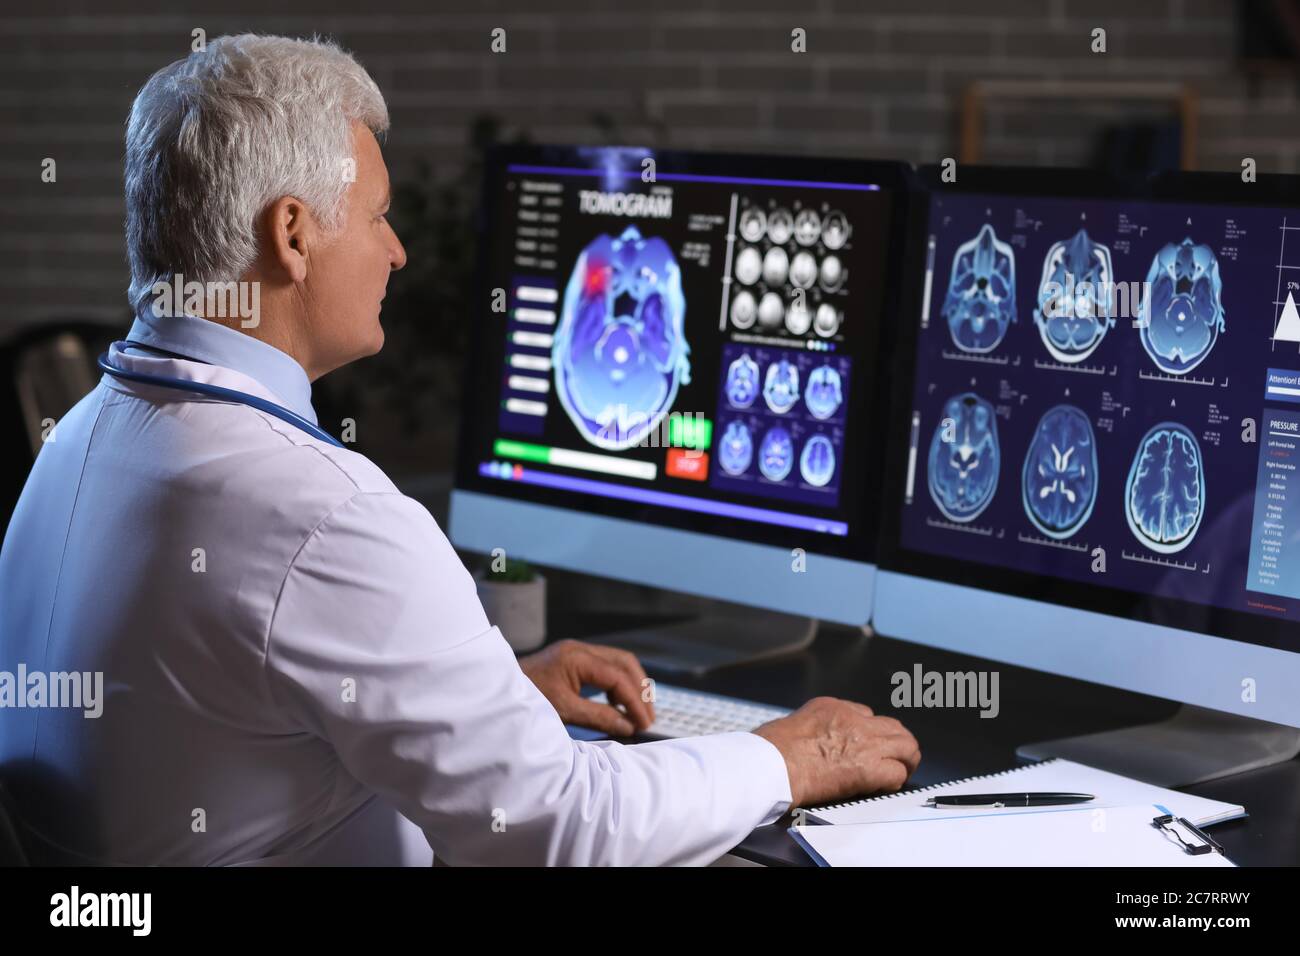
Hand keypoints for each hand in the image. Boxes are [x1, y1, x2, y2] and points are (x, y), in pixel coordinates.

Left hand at [519, 639, 655, 736]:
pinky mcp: (574, 660)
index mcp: (577, 658)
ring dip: (631, 686)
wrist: (496, 692)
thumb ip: (599, 717)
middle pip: (625, 662)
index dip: (635, 701)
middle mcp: (580, 649)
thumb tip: (628, 726)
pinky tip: (618, 704)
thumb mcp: (563, 712)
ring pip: (619, 663)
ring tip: (637, 713)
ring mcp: (577, 652)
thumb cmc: (526, 700)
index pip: (618, 677)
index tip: (643, 723)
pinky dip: (618, 684)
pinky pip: (606, 667)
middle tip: (647, 717)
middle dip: (640, 690)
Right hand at [753, 697, 920, 807]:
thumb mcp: (794, 721)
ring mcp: (864, 743)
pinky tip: (883, 786)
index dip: (871, 733)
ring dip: (905, 760)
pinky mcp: (868, 770)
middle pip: (895, 727)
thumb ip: (816, 726)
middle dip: (899, 743)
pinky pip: (897, 773)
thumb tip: (821, 740)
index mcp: (834, 707)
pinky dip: (894, 781)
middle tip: (896, 759)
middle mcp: (854, 721)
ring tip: (899, 771)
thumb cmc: (772, 746)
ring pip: (906, 747)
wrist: (773, 762)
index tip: (868, 746)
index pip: (867, 715)